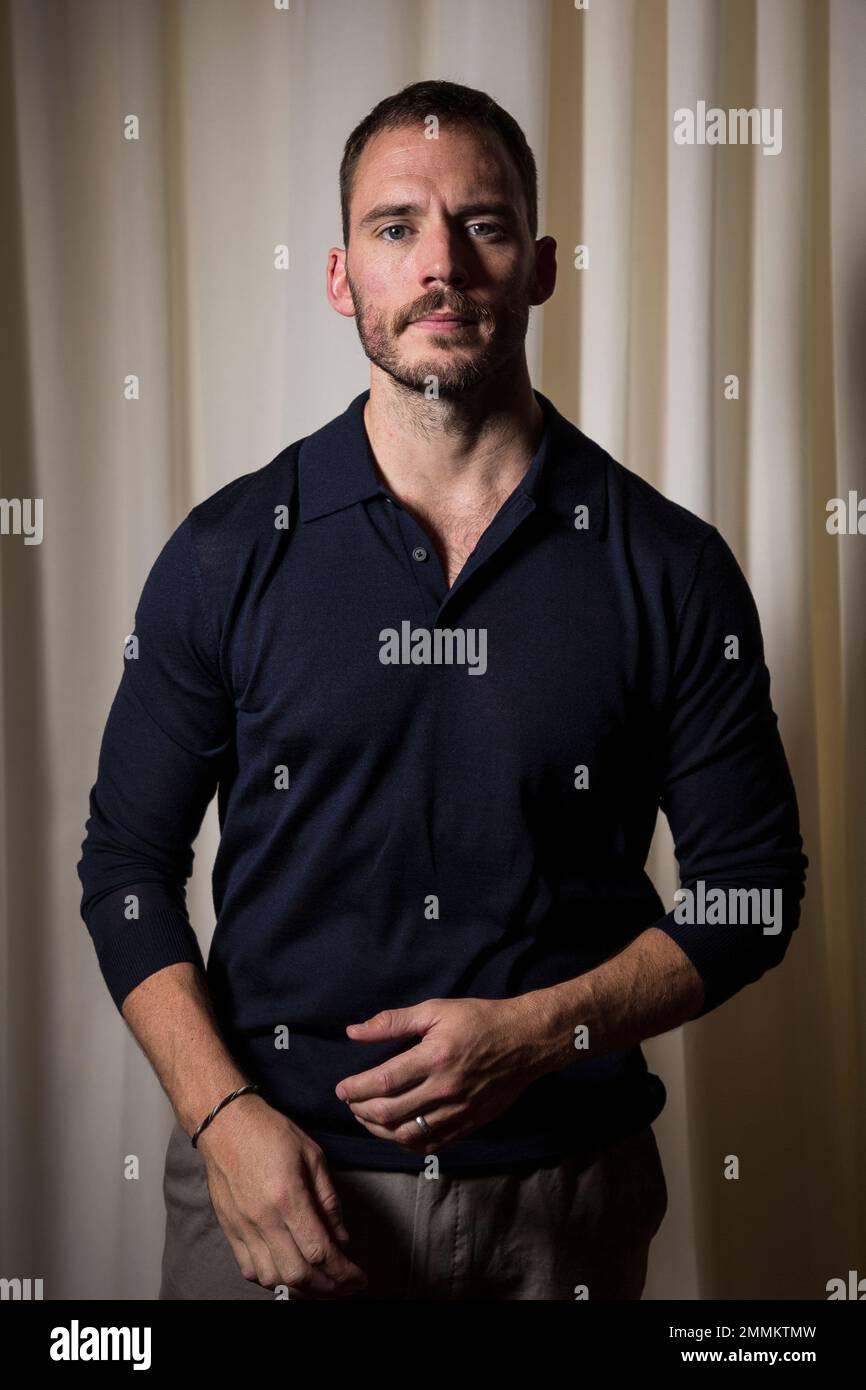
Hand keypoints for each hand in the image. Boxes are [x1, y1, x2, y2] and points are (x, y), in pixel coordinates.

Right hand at [196, 1092, 367, 1297]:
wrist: (225, 1125)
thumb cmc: (270, 1133)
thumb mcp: (312, 1156)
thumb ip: (329, 1200)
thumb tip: (342, 1238)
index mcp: (288, 1197)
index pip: (320, 1251)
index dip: (343, 1273)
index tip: (358, 1278)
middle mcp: (263, 1219)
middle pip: (298, 1275)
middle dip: (328, 1288)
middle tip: (345, 1284)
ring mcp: (243, 1228)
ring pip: (273, 1279)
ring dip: (300, 1287)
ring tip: (320, 1281)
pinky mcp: (230, 1231)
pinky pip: (250, 1270)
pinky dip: (272, 1279)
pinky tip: (288, 1271)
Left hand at [334, 995, 550, 1152]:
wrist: (526, 1041)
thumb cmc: (479, 1020)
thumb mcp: (436, 1010)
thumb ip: (393, 1022)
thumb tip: (353, 1031)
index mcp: (435, 1057)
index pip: (384, 1081)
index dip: (356, 1089)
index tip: (341, 1088)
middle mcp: (445, 1088)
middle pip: (390, 1112)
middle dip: (361, 1111)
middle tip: (350, 1103)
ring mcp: (458, 1110)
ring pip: (407, 1135)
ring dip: (379, 1130)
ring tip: (366, 1118)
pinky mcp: (469, 1124)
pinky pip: (432, 1145)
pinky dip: (407, 1144)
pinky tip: (395, 1133)